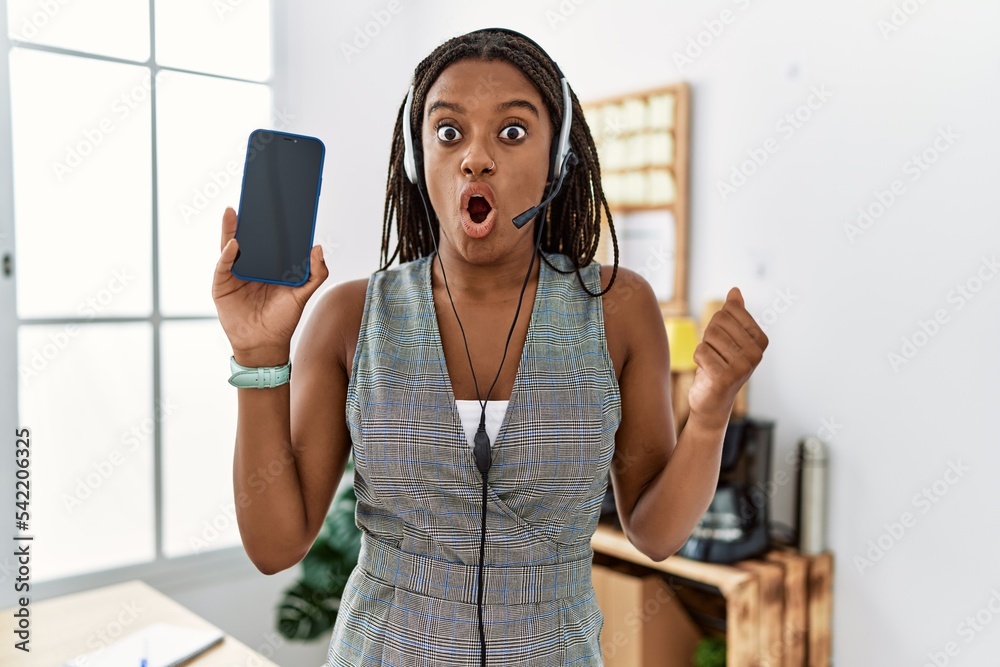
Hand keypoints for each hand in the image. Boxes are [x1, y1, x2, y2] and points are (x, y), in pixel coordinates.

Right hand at [212, 207, 328, 362]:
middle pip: (247, 237)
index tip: (274, 203)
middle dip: (247, 219)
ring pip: (230, 245)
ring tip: (234, 212)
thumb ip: (315, 274)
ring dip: (230, 228)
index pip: (267, 238)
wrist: (264, 344)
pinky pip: (223, 266)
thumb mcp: (302, 294)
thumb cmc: (282, 319)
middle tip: (252, 199)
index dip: (269, 222)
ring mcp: (233, 273)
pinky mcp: (221, 284)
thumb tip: (318, 248)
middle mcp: (250, 264)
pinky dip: (227, 254)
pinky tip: (234, 244)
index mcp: (268, 264)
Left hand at [687, 287, 767, 426]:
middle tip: (714, 352)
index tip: (721, 339)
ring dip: (704, 348)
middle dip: (709, 336)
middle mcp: (756, 353)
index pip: (729, 310)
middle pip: (718, 323)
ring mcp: (743, 367)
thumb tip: (735, 291)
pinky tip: (707, 372)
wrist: (713, 401)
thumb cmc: (720, 365)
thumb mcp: (728, 337)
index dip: (717, 322)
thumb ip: (733, 314)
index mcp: (760, 340)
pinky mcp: (726, 378)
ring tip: (712, 362)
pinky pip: (701, 352)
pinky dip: (698, 360)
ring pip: (709, 337)